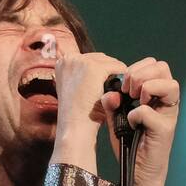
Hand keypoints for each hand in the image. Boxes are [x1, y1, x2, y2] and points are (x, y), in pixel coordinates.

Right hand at [50, 49, 127, 172]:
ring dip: (115, 76)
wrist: (75, 128)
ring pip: (110, 62)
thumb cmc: (78, 115)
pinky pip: (117, 67)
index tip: (103, 85)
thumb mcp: (76, 91)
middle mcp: (69, 59)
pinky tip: (121, 93)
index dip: (99, 72)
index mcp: (62, 63)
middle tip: (115, 90)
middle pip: (100, 58)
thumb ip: (83, 78)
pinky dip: (122, 80)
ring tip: (116, 93)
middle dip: (109, 73)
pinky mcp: (93, 68)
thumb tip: (100, 71)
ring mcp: (81, 62)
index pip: (89, 59)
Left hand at [100, 57, 179, 185]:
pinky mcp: (165, 129)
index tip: (123, 83)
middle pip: (164, 67)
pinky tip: (131, 124)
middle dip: (140, 74)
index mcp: (157, 95)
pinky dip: (136, 115)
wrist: (138, 173)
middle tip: (127, 90)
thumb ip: (112, 104)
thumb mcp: (117, 119)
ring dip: (146, 88)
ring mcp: (168, 115)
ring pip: (169, 84)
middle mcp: (166, 102)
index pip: (155, 65)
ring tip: (134, 101)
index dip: (137, 68)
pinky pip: (149, 111)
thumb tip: (109, 92)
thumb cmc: (131, 146)